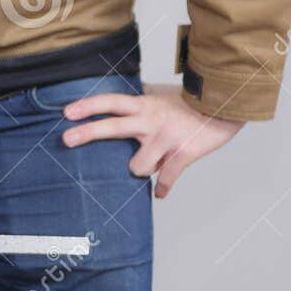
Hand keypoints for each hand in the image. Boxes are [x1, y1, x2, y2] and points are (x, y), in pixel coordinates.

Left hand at [61, 82, 243, 198]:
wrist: (224, 106)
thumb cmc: (188, 103)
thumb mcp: (159, 96)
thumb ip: (139, 101)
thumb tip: (115, 102)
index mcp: (143, 105)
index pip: (110, 102)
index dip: (88, 106)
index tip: (67, 113)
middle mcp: (151, 120)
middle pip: (113, 126)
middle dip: (87, 133)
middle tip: (66, 139)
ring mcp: (166, 138)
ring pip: (137, 166)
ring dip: (139, 170)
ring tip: (147, 166)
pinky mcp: (183, 154)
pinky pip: (166, 179)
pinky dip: (164, 189)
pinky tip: (160, 194)